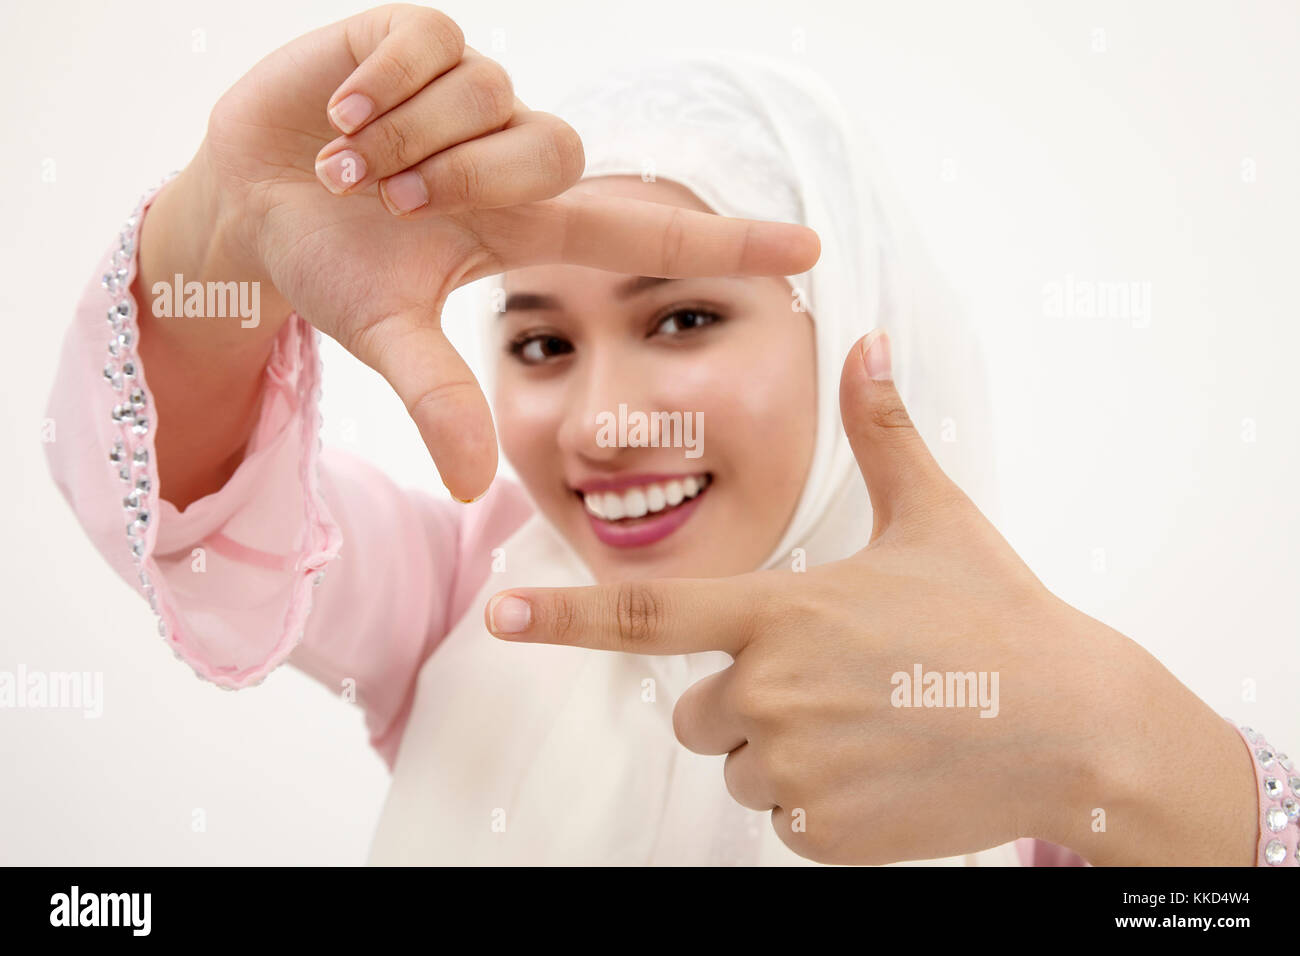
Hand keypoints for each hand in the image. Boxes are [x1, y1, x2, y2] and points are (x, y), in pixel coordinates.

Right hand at [153, 4, 818, 498]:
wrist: (250, 198)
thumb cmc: (332, 263)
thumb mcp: (385, 333)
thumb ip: (437, 399)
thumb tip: (476, 488)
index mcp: (525, 227)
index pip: (648, 234)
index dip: (728, 244)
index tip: (809, 252)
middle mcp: (514, 155)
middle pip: (554, 148)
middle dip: (462, 180)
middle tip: (391, 205)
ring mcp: (471, 94)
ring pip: (490, 95)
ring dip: (408, 142)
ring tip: (349, 168)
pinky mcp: (419, 36)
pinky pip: (434, 44)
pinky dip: (379, 89)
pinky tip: (340, 117)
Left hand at [484, 330, 1258, 865]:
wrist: (1075, 727)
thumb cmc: (998, 616)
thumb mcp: (933, 517)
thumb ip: (882, 434)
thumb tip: (869, 343)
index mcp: (780, 611)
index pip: (648, 614)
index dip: (566, 613)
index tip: (501, 612)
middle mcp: (771, 691)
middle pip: (695, 710)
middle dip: (743, 698)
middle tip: (836, 684)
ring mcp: (796, 768)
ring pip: (738, 765)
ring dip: (783, 752)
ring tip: (870, 724)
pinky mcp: (824, 832)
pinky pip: (780, 821)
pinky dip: (818, 804)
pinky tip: (882, 771)